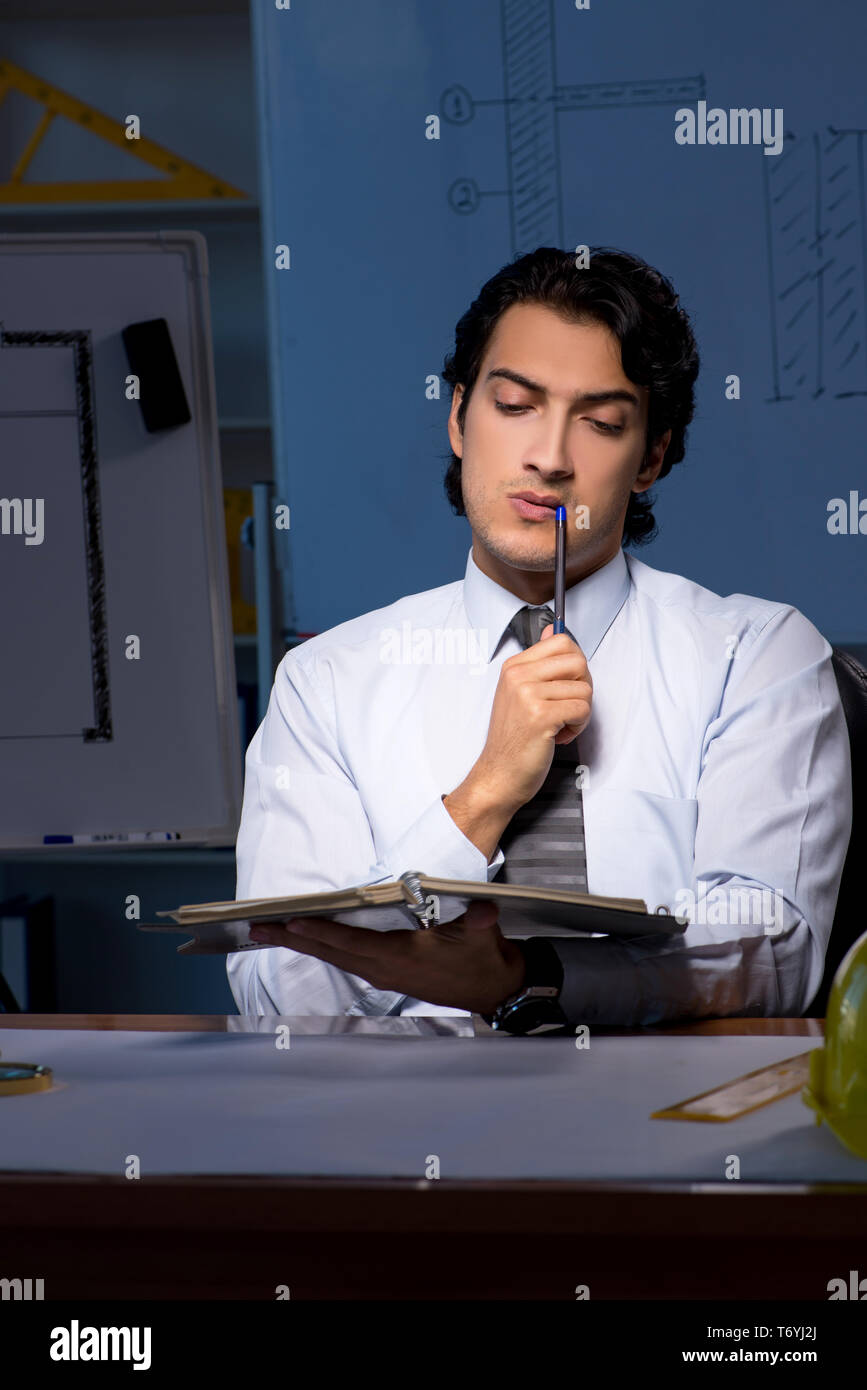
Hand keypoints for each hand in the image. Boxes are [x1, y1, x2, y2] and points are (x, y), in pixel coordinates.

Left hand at [247, 900, 526, 1014]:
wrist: (492, 988)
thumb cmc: (481, 959)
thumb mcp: (482, 937)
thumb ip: (480, 922)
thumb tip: (483, 911)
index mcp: (399, 958)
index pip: (351, 943)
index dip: (321, 932)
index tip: (291, 923)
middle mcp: (383, 969)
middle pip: (330, 952)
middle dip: (292, 939)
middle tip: (256, 928)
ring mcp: (382, 974)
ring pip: (333, 957)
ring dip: (301, 943)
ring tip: (269, 932)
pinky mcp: (385, 974)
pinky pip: (344, 959)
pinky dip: (322, 947)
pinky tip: (307, 939)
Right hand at [443, 623, 591, 857]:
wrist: (499, 774)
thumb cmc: (513, 739)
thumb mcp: (519, 694)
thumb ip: (538, 663)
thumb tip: (551, 630)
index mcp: (514, 666)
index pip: (561, 640)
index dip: (575, 665)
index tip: (565, 686)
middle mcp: (518, 675)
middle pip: (578, 661)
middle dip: (583, 688)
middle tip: (567, 708)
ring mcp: (528, 694)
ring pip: (584, 689)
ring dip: (580, 713)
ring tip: (560, 726)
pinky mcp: (540, 716)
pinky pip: (582, 710)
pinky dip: (578, 727)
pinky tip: (559, 736)